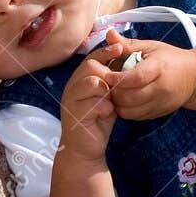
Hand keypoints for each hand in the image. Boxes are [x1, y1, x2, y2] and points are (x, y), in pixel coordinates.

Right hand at [58, 28, 127, 161]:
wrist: (85, 148)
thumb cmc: (97, 121)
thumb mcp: (107, 97)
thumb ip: (111, 82)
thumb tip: (125, 63)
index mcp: (79, 80)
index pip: (91, 58)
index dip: (105, 51)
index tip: (121, 48)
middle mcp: (71, 87)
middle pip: (90, 66)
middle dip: (108, 72)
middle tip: (116, 85)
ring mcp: (70, 100)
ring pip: (91, 82)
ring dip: (106, 91)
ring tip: (111, 101)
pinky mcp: (74, 114)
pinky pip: (93, 103)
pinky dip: (105, 108)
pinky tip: (107, 114)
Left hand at [106, 36, 195, 120]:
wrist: (194, 76)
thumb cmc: (170, 58)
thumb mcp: (150, 47)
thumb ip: (128, 44)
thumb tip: (109, 34)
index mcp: (159, 67)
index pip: (136, 77)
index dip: (117, 78)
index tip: (106, 75)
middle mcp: (161, 88)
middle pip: (130, 97)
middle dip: (114, 92)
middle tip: (107, 85)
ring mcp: (161, 103)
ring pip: (131, 111)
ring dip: (118, 103)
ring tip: (114, 92)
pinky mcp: (159, 113)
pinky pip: (136, 117)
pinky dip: (126, 111)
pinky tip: (124, 100)